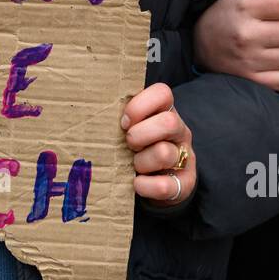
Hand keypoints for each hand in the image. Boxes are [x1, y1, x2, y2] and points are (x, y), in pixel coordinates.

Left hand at [120, 82, 195, 207]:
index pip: (163, 93)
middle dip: (139, 135)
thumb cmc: (137, 147)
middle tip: (128, 144)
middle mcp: (179, 131)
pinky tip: (137, 183)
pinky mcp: (185, 182)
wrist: (158, 181)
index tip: (124, 122)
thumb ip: (122, 117)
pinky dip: (145, 186)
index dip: (140, 106)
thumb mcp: (132, 128)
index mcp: (166, 111)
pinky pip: (164, 186)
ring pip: (164, 153)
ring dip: (141, 162)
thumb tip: (93, 111)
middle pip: (169, 122)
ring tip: (133, 165)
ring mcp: (185, 156)